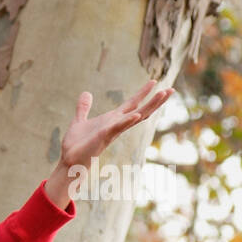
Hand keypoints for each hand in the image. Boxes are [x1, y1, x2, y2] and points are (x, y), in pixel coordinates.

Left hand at [44, 79, 173, 206]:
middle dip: (156, 100)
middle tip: (171, 90)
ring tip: (162, 95)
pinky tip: (137, 114)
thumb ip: (83, 107)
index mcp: (112, 119)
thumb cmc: (77, 144)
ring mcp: (113, 130)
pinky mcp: (104, 136)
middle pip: (141, 110)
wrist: (69, 160)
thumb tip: (86, 93)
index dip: (143, 93)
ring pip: (136, 117)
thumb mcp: (80, 120)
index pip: (132, 104)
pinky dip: (127, 121)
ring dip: (150, 106)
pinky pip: (118, 127)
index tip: (154, 82)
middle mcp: (116, 124)